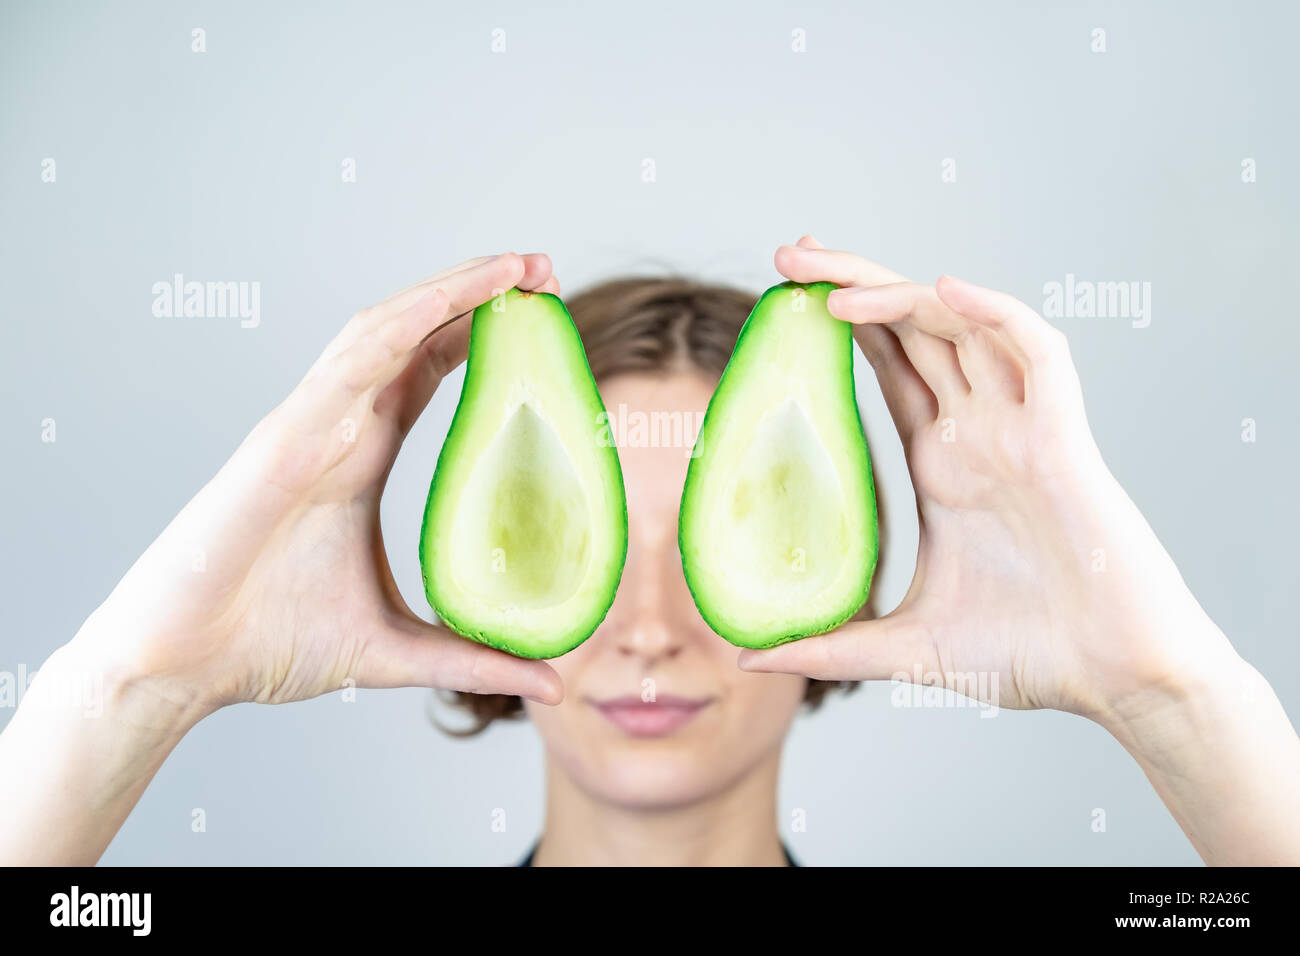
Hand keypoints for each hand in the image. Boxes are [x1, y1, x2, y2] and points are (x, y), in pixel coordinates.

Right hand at [72, 253, 565, 717]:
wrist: (181, 668)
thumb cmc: (269, 644)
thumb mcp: (397, 649)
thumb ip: (473, 658)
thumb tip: (555, 683)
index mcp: (362, 456)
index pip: (432, 371)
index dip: (482, 336)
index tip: (546, 318)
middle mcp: (339, 427)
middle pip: (416, 334)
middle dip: (479, 294)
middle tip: (547, 269)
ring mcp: (309, 425)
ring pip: (386, 330)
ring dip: (451, 290)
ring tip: (517, 267)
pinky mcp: (282, 439)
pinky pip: (346, 363)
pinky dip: (400, 323)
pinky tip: (449, 298)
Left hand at [739, 236, 1241, 722]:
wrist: (1116, 680)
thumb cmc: (1029, 656)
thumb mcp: (907, 646)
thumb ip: (831, 647)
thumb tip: (749, 653)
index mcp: (944, 461)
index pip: (887, 366)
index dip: (842, 324)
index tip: (785, 295)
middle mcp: (979, 431)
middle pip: (913, 329)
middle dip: (853, 283)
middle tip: (788, 255)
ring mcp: (1021, 428)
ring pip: (961, 325)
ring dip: (897, 292)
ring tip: (827, 283)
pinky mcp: (1063, 437)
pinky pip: (1036, 351)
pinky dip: (995, 312)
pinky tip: (942, 291)